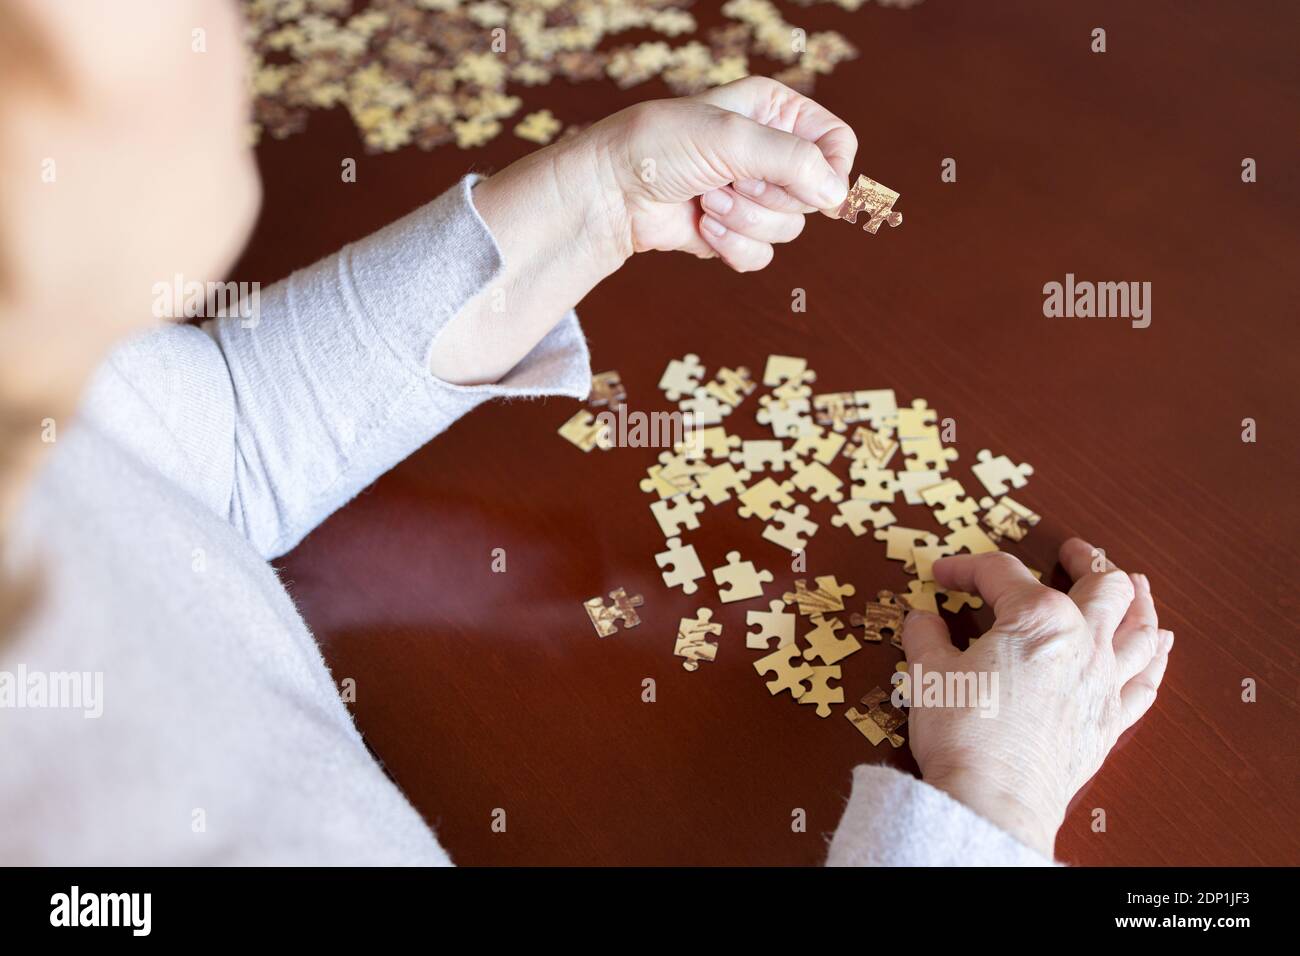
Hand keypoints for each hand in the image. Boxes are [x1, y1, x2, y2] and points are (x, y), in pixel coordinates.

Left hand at [443, 78, 856, 384]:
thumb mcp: (730, 138)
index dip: (833, 167)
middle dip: (769, 195)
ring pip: (788, 229)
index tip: (815, 182)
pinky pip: (762, 255)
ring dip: (744, 220)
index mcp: (774, 112)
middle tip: (727, 180)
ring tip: (707, 200)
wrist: (611, 193)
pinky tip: (703, 229)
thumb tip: (837, 194)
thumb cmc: (659, 148)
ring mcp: (753, 196)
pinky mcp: (735, 233)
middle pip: (814, 193)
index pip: (837, 141)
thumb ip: (792, 160)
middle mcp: (769, 153)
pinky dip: (732, 248)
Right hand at [900, 538, 1173, 857]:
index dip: (965, 569)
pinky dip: (1155, 657)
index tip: (942, 576)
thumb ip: (926, 636)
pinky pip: (1147, 681)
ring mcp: (1104, 681)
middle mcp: (1083, 640)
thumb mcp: (928, 672)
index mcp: (1036, 617)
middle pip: (1101, 583)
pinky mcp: (1110, 720)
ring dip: (1139, 599)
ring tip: (1135, 583)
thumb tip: (923, 620)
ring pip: (1140, 625)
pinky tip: (1159, 645)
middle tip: (1072, 550)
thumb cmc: (964, 734)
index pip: (1000, 573)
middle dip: (1086, 559)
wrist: (995, 799)